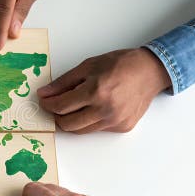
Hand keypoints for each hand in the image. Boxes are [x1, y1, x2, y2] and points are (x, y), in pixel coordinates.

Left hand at [37, 48, 170, 132]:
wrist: (150, 71)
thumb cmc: (121, 64)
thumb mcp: (88, 66)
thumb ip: (64, 82)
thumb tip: (44, 93)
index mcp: (96, 91)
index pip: (62, 107)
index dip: (48, 105)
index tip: (44, 101)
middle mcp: (106, 110)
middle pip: (68, 124)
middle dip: (56, 116)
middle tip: (55, 106)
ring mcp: (115, 121)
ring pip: (82, 130)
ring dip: (72, 121)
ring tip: (73, 107)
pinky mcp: (122, 127)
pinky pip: (97, 129)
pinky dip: (90, 121)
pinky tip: (94, 108)